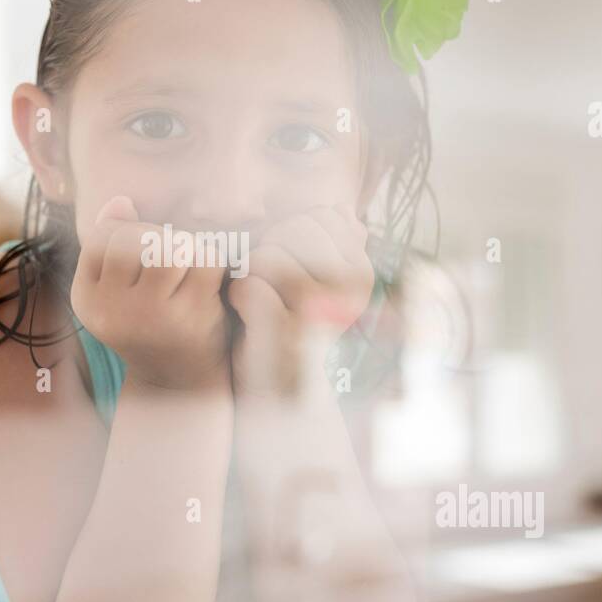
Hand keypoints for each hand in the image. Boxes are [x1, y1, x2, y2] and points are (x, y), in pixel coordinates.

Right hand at [70, 196, 230, 391]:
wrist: (177, 382)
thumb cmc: (147, 322)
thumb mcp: (116, 288)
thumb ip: (112, 244)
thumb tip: (121, 201)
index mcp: (86, 298)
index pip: (104, 235)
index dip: (131, 232)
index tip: (144, 255)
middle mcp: (111, 310)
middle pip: (135, 237)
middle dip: (160, 238)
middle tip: (172, 262)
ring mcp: (151, 317)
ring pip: (172, 246)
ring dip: (186, 248)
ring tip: (188, 269)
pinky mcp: (190, 320)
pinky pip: (206, 260)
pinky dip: (211, 262)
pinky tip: (207, 282)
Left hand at [226, 204, 374, 397]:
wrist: (283, 391)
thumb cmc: (295, 326)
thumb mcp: (323, 284)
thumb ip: (333, 246)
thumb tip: (342, 210)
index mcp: (362, 276)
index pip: (320, 217)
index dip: (292, 230)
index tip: (290, 258)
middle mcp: (347, 294)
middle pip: (293, 230)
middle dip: (271, 246)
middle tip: (268, 278)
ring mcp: (317, 315)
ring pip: (268, 256)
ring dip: (252, 271)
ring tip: (260, 293)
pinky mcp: (282, 336)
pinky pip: (249, 287)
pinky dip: (239, 294)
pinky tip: (246, 310)